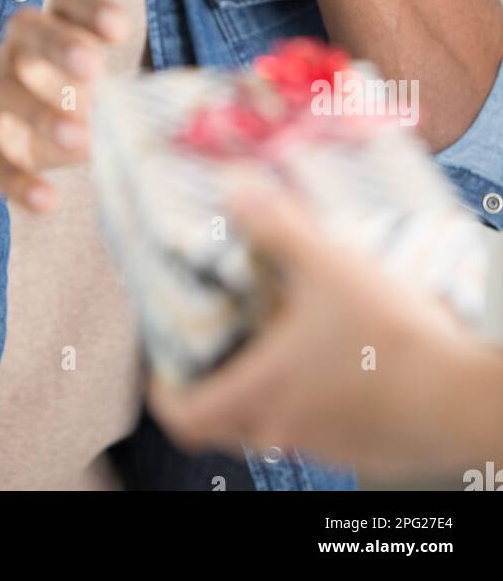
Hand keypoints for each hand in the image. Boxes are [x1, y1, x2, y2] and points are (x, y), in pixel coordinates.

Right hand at [0, 0, 128, 212]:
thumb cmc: (37, 115)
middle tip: (94, 69)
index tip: (120, 30)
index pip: (63, 3)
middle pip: (27, 30)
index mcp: (43, 38)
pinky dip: (18, 182)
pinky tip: (47, 201)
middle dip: (59, 43)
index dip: (89, 8)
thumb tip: (163, 131)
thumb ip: (112, 104)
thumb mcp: (74, 100)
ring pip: (5, 94)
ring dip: (42, 115)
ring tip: (80, 140)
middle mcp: (10, 57)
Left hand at [146, 177, 500, 479]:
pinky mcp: (360, 444)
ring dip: (265, 381)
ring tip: (280, 329)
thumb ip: (275, 226)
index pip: (183, 414)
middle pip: (222, 420)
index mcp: (261, 393)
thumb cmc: (393, 341)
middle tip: (219, 335)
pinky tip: (335, 348)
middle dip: (212, 378)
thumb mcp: (327, 265)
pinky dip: (310, 391)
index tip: (165, 356)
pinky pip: (316, 422)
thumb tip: (232, 188)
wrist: (467, 400)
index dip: (164, 385)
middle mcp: (283, 428)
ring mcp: (323, 442)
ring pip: (271, 420)